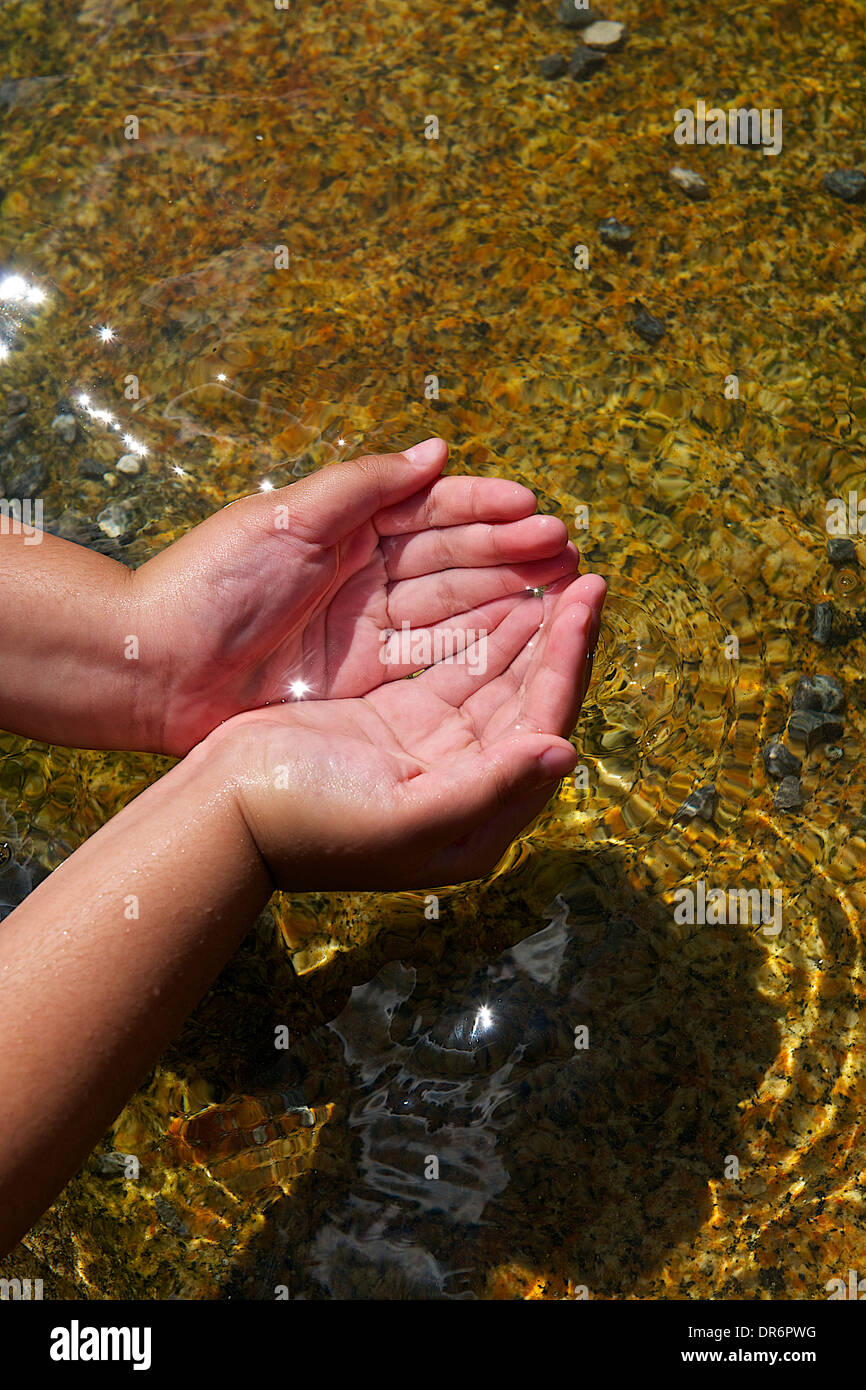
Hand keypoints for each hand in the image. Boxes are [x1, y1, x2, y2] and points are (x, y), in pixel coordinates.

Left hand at [134, 438, 580, 753]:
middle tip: (568, 552)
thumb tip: (439, 450)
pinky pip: (430, 656)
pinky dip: (476, 646)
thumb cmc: (212, 581)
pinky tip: (521, 637)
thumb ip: (366, 486)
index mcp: (346, 527)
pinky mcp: (361, 678)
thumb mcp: (288, 517)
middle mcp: (363, 574)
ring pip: (452, 606)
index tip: (537, 511)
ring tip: (562, 590)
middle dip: (511, 552)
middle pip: (452, 559)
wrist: (154, 668)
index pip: (431, 511)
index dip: (485, 510)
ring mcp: (365, 628)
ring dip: (506, 596)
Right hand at [210, 569, 605, 891]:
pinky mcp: (396, 722)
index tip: (588, 597)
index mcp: (479, 821)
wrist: (223, 810)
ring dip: (526, 628)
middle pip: (529, 699)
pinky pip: (454, 669)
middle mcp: (467, 786)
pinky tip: (504, 595)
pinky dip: (481, 632)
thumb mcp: (407, 813)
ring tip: (553, 572)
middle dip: (558, 637)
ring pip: (496, 679)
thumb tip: (565, 752)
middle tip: (582, 571)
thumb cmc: (310, 817)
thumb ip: (490, 786)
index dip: (568, 660)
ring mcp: (431, 751)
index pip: (543, 726)